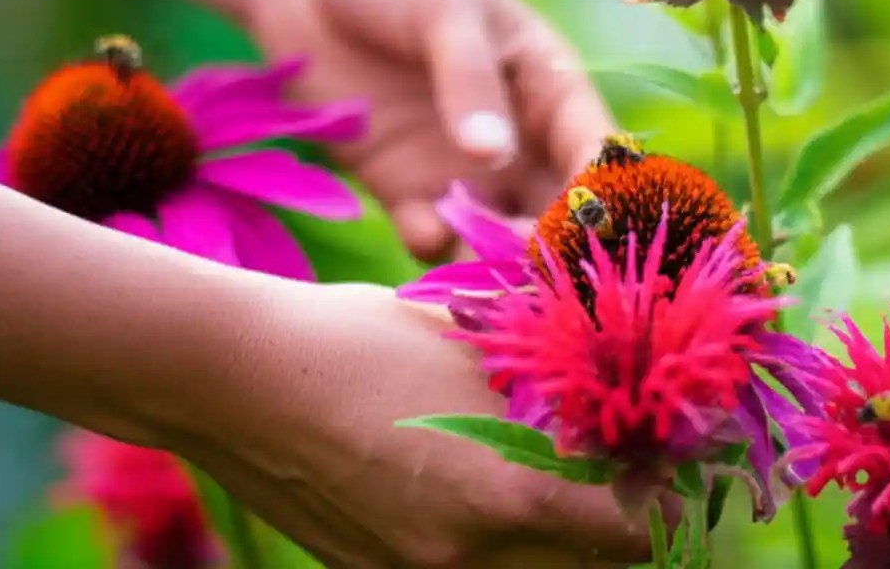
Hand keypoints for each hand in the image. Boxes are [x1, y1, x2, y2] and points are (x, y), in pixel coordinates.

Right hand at [157, 282, 649, 567]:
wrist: (229, 379)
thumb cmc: (347, 343)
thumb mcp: (462, 346)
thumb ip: (546, 384)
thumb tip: (608, 398)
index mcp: (500, 497)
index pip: (627, 536)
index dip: (660, 503)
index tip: (660, 467)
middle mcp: (463, 559)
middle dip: (610, 531)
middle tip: (610, 476)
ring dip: (549, 542)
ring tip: (539, 480)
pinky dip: (485, 546)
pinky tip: (465, 488)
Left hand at [243, 0, 615, 260]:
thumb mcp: (443, 8)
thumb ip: (470, 79)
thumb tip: (494, 155)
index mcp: (547, 85)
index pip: (592, 150)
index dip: (600, 194)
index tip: (588, 227)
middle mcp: (514, 138)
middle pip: (552, 208)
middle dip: (550, 245)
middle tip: (533, 266)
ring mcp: (458, 168)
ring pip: (495, 235)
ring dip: (493, 258)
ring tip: (483, 268)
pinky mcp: (400, 187)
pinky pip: (429, 236)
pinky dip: (432, 249)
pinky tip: (424, 236)